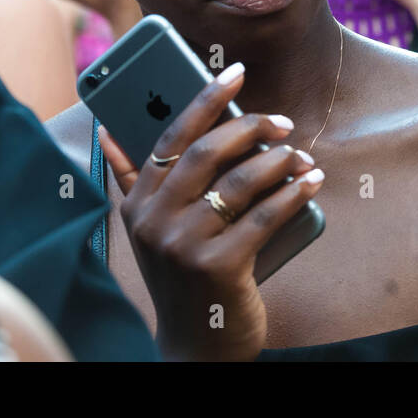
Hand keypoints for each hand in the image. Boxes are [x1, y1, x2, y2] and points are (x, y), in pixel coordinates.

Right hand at [101, 63, 324, 361]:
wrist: (196, 345)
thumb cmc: (182, 276)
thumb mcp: (148, 230)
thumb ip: (131, 180)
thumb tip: (106, 129)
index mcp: (139, 204)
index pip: (171, 135)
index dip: (205, 98)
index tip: (236, 72)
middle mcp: (154, 221)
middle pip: (206, 152)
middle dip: (250, 127)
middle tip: (283, 122)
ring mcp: (183, 245)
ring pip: (239, 182)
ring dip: (279, 161)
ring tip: (302, 156)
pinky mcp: (217, 267)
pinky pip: (265, 216)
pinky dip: (294, 193)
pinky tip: (312, 182)